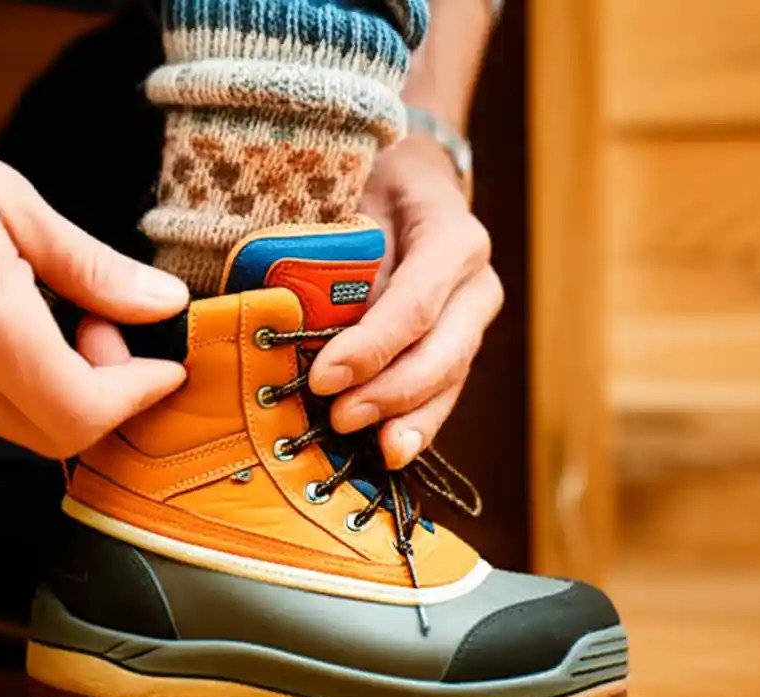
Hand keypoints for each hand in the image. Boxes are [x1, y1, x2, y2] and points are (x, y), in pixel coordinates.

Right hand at [0, 84, 188, 457]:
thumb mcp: (12, 203)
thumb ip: (91, 268)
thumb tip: (158, 303)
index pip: (84, 416)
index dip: (137, 398)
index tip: (163, 365)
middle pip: (50, 434)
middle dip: (101, 395)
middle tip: (104, 325)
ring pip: (7, 418)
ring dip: (53, 383)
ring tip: (52, 305)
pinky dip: (6, 373)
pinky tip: (2, 310)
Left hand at [310, 135, 502, 468]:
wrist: (405, 181)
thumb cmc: (366, 185)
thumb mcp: (347, 199)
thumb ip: (329, 253)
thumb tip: (283, 310)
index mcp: (453, 235)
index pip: (416, 302)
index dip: (373, 345)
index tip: (326, 377)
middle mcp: (476, 280)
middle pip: (444, 349)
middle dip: (391, 393)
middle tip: (340, 419)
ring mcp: (474, 316)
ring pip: (451, 378)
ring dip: (410, 418)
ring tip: (377, 451)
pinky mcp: (460, 343)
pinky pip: (443, 389)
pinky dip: (417, 422)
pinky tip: (392, 451)